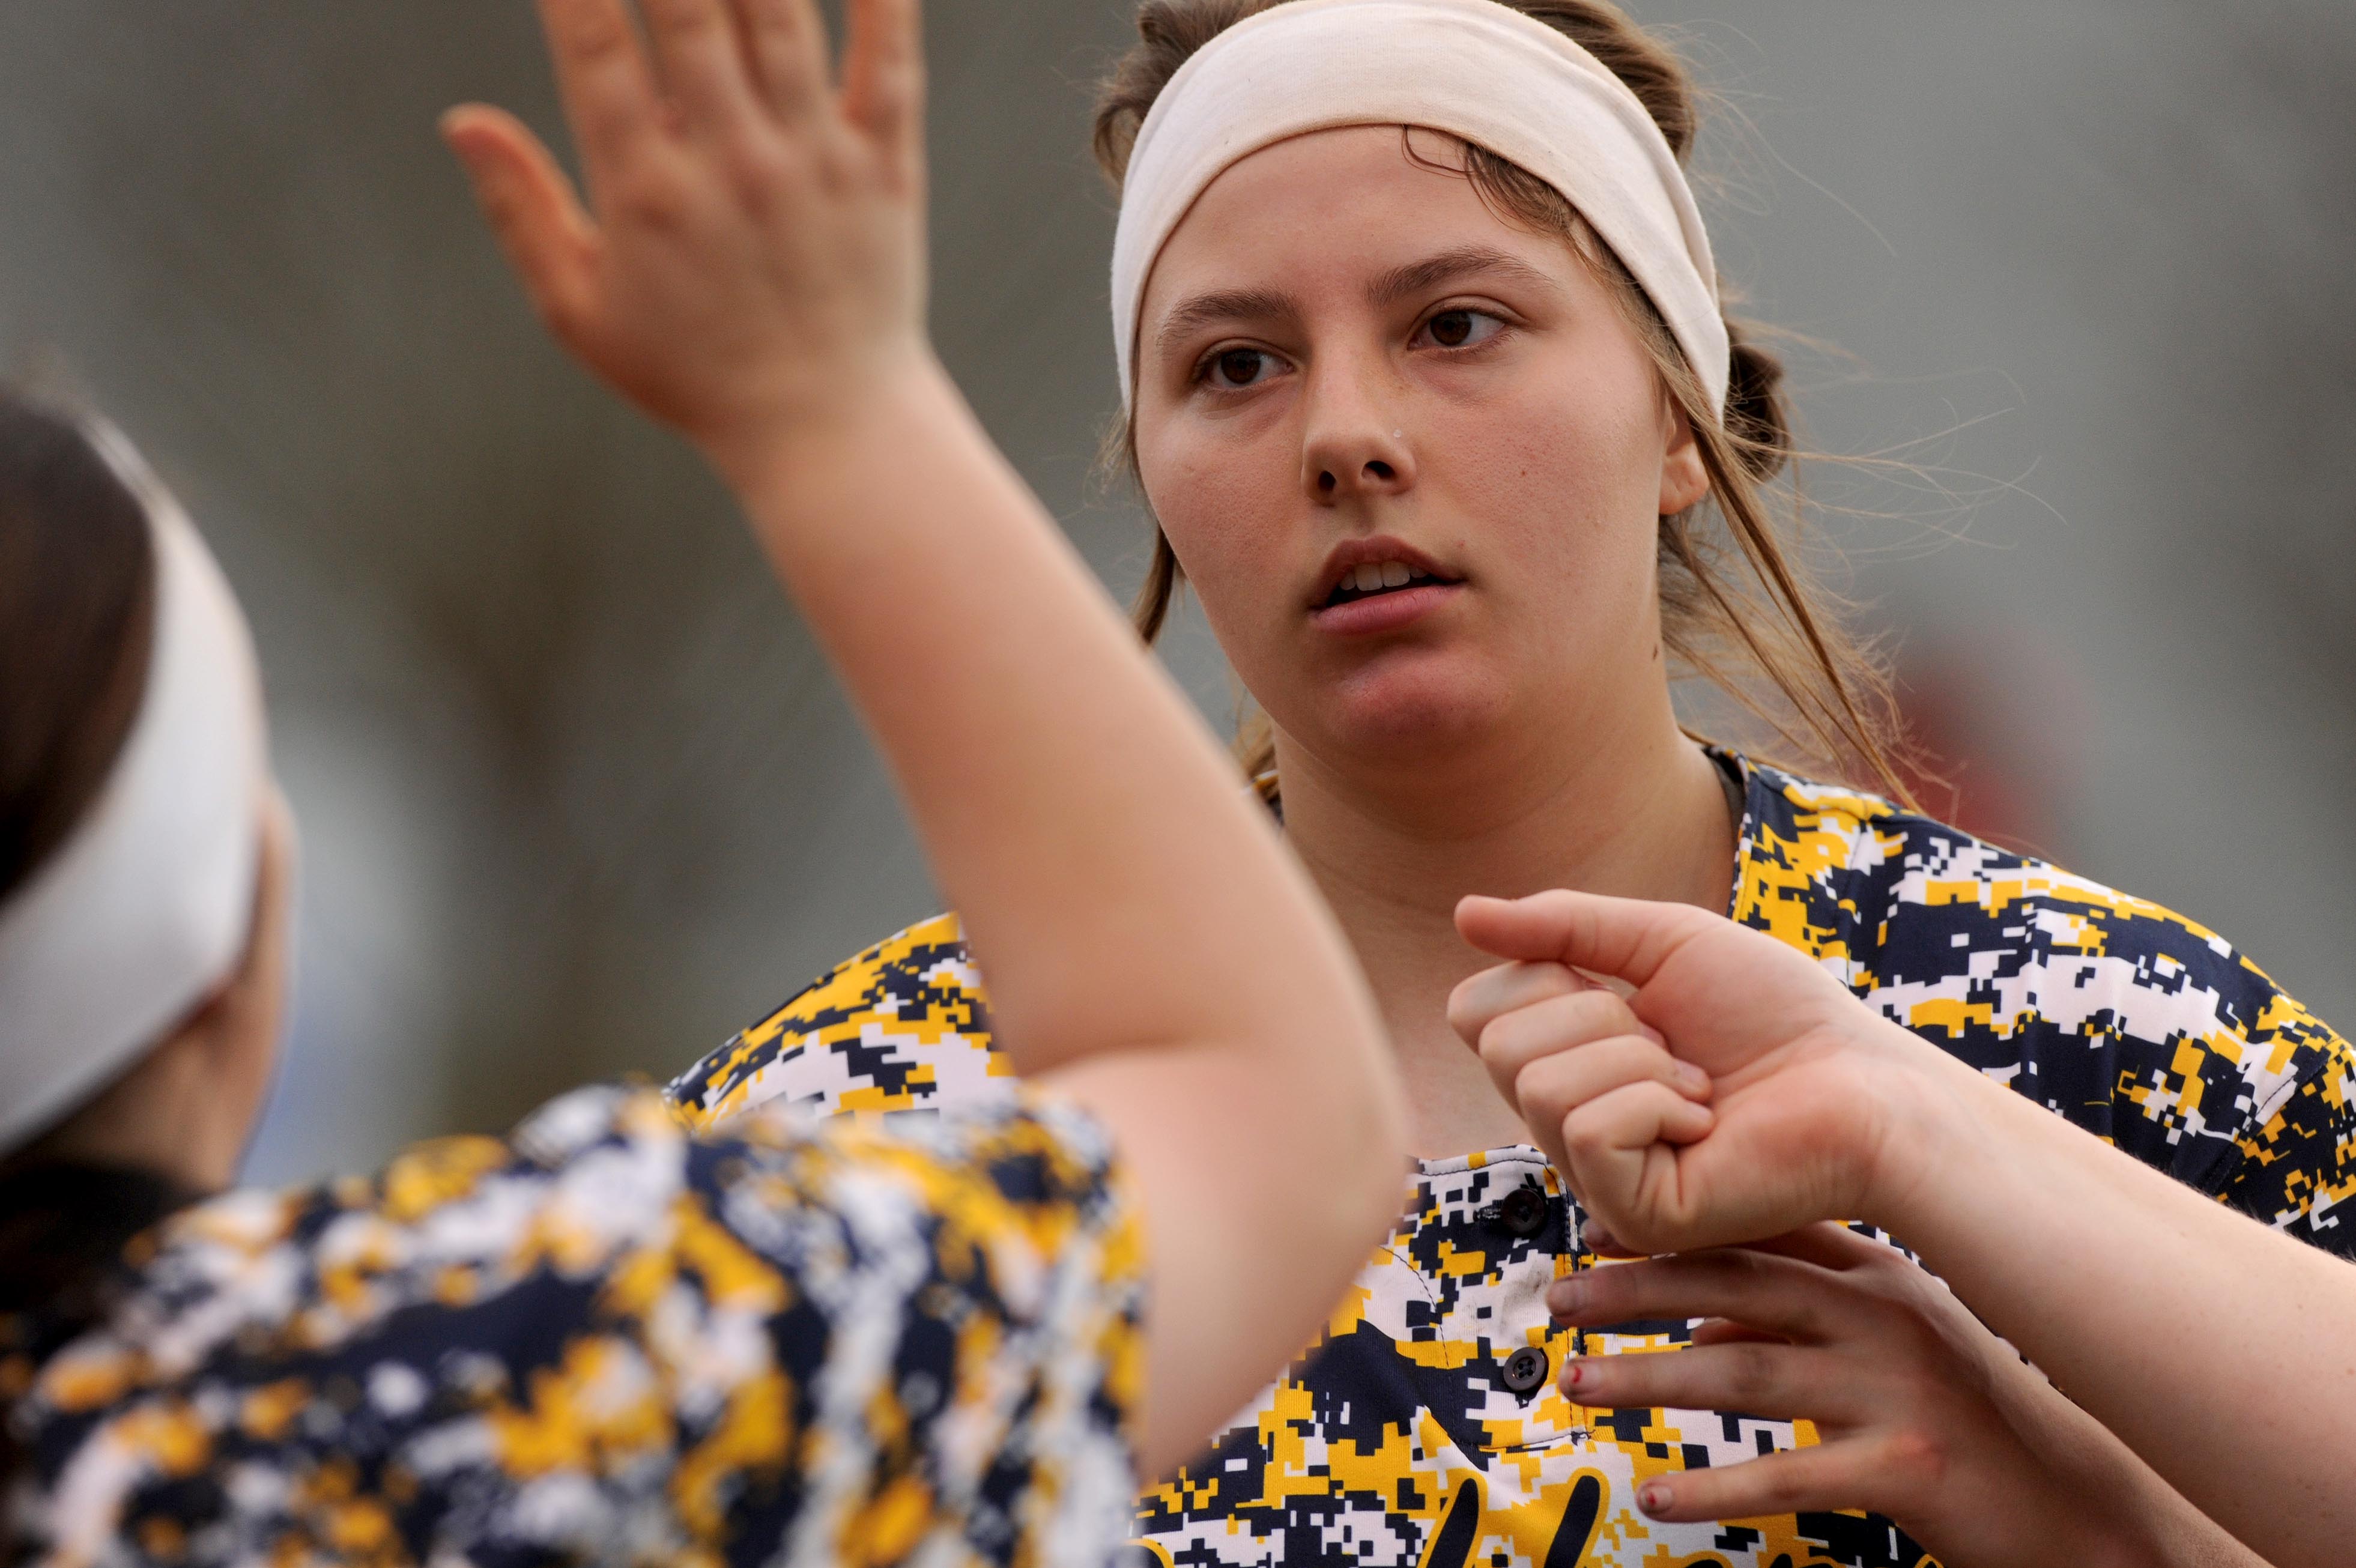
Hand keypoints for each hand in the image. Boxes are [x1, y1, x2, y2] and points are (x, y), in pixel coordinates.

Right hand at [442, 0, 930, 474]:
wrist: (828, 430)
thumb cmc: (697, 376)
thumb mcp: (581, 314)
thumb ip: (521, 211)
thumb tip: (460, 120)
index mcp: (644, 188)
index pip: (593, 39)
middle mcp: (730, 159)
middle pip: (690, 1)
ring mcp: (814, 159)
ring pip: (782, 12)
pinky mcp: (887, 169)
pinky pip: (891, 60)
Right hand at [1447, 889, 1968, 1253]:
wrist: (1865, 1084)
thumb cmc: (1780, 1017)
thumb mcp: (1665, 942)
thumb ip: (1563, 926)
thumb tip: (1462, 912)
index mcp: (1565, 1064)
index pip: (1475, 1009)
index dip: (1546, 977)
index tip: (1628, 993)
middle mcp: (1565, 1124)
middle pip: (1497, 1044)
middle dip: (1598, 1015)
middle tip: (1676, 1046)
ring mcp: (1593, 1176)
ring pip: (1538, 1084)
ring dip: (1637, 1060)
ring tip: (1700, 1087)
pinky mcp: (1631, 1214)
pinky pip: (1586, 1128)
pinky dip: (1655, 1101)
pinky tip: (1706, 1123)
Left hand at [1550, 1225, 2237, 1567]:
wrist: (2080, 1506)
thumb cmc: (1971, 1424)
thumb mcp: (1892, 1351)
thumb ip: (1802, 1326)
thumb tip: (1701, 1331)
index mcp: (1881, 1277)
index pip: (1757, 1236)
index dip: (1669, 1233)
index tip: (1590, 1235)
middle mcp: (1887, 1317)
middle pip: (1737, 1287)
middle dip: (1638, 1289)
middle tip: (1560, 1300)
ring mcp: (1899, 1390)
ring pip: (1746, 1375)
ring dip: (1652, 1379)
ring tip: (1580, 1384)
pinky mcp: (1909, 1467)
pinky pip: (1790, 1473)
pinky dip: (1716, 1483)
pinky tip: (1657, 1493)